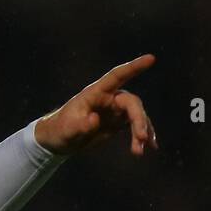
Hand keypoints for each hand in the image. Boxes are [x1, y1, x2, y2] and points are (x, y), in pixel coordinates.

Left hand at [34, 54, 157, 156]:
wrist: (59, 140)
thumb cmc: (59, 130)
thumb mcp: (66, 130)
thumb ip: (79, 125)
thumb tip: (95, 120)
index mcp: (96, 93)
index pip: (116, 76)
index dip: (134, 67)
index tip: (151, 58)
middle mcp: (109, 98)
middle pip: (131, 103)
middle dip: (138, 119)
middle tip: (140, 137)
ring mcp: (115, 110)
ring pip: (136, 116)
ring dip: (141, 132)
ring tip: (138, 151)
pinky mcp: (118, 122)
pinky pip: (135, 126)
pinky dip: (142, 136)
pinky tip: (150, 146)